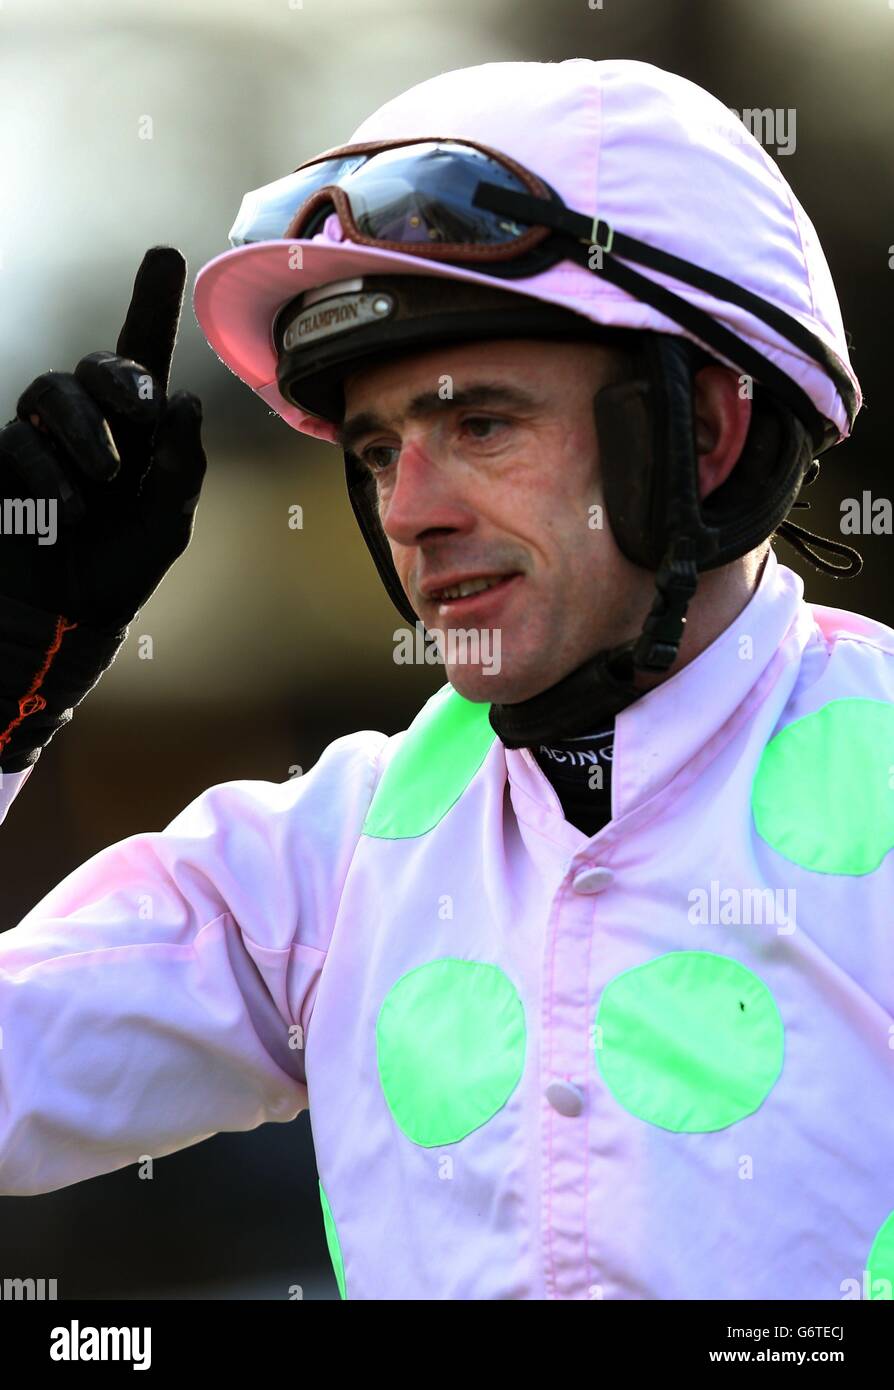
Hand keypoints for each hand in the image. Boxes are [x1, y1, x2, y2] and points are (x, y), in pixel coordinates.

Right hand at [0, 246, 206, 630]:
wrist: (64, 618)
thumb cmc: (119, 569)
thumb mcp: (167, 523)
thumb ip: (180, 466)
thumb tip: (184, 402)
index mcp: (137, 431)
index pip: (144, 357)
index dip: (151, 303)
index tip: (165, 254)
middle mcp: (89, 423)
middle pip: (96, 364)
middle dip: (121, 377)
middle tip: (142, 411)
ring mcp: (39, 438)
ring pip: (50, 390)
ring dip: (83, 432)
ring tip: (101, 483)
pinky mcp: (3, 462)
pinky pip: (16, 439)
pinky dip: (46, 474)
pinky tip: (65, 512)